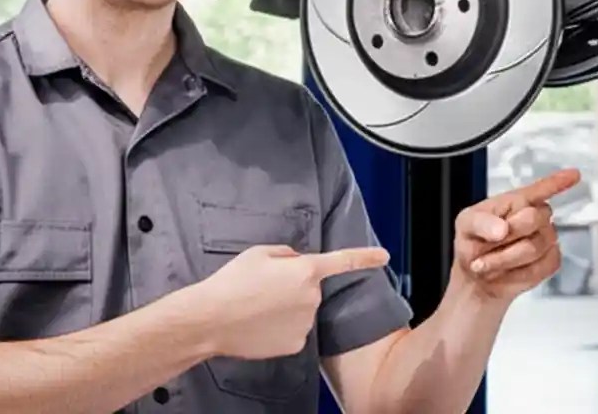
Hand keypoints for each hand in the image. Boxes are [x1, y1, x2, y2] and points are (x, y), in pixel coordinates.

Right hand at [194, 244, 389, 359]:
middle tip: (262, 289)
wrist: (212, 319)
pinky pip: (293, 331)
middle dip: (293, 287)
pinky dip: (280, 329)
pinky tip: (259, 326)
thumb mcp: (258, 254)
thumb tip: (296, 263)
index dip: (365, 256)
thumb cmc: (233, 281)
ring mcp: (306, 323)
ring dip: (286, 308)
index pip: (342, 261)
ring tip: (256, 308)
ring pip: (301, 311)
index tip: (385, 256)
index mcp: (305, 270)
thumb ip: (285, 255)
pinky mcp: (296, 344)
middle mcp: (312, 297)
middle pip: (309, 288)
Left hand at [452, 168, 581, 302]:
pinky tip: (504, 271)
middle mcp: (533, 216)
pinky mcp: (550, 261)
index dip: (558, 181)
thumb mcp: (465, 226)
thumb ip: (481, 222)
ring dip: (504, 259)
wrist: (476, 278)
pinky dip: (517, 274)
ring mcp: (545, 238)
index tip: (574, 175)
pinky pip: (540, 267)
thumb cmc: (471, 244)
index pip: (540, 188)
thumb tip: (502, 229)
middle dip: (509, 234)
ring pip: (535, 247)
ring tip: (487, 262)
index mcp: (514, 201)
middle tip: (487, 243)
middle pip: (534, 218)